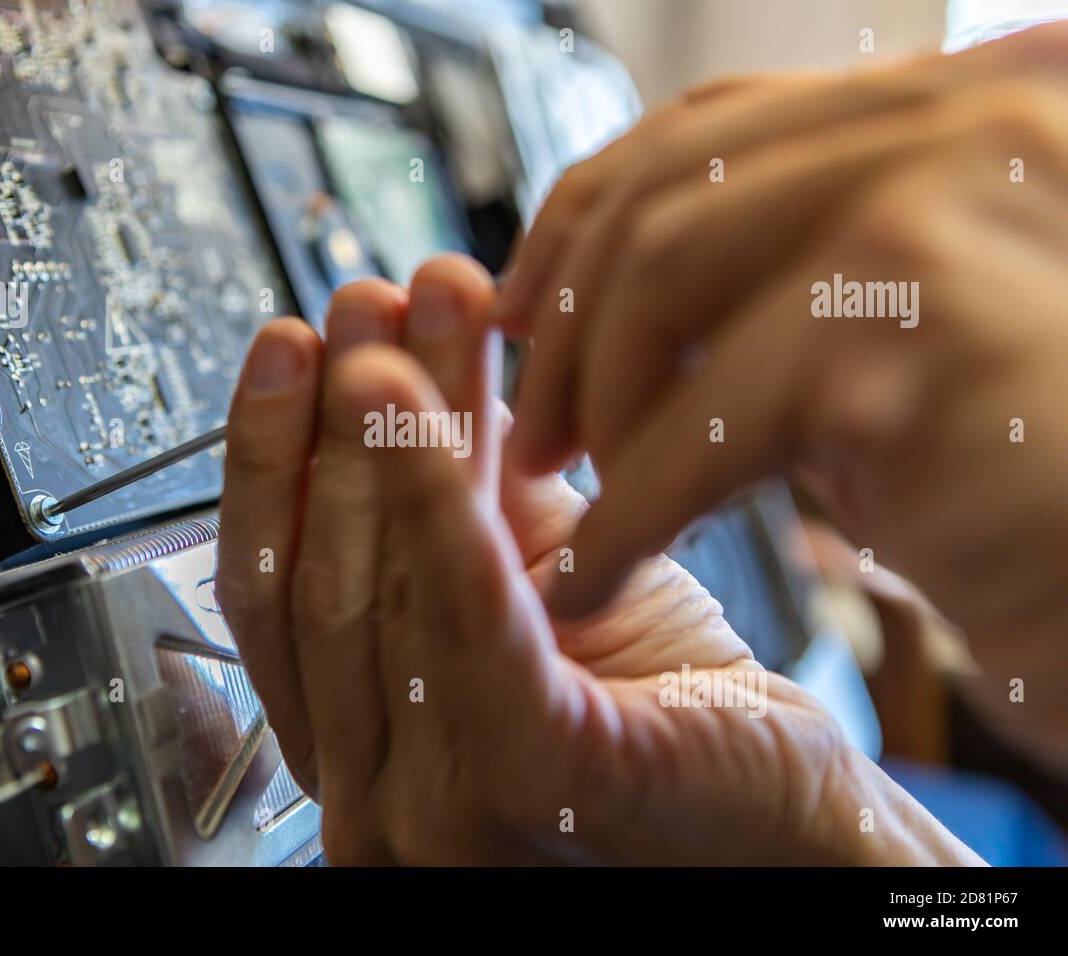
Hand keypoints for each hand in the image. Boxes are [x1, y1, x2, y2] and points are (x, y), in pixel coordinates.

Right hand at [217, 255, 977, 864]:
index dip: (272, 456)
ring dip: (384, 435)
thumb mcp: (536, 589)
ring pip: (378, 592)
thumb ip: (462, 512)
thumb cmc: (669, 711)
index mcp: (367, 743)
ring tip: (402, 318)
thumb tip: (408, 366)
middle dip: (331, 424)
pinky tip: (426, 409)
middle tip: (360, 307)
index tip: (291, 346)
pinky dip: (441, 505)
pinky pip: (468, 620)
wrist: (796, 811)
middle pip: (318, 581)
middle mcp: (375, 793)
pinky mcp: (531, 779)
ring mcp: (438, 806)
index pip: (278, 590)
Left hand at [492, 23, 1067, 684]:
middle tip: (529, 434)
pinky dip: (630, 515)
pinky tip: (601, 579)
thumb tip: (573, 293)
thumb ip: (767, 282)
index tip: (515, 315)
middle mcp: (973, 116)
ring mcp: (956, 199)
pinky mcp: (928, 326)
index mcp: (956, 108)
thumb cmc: (1015, 486)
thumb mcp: (886, 344)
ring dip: (599, 407)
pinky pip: (707, 421)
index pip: (709, 127)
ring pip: (663, 276)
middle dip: (564, 321)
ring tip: (589, 502)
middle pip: (669, 188)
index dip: (582, 219)